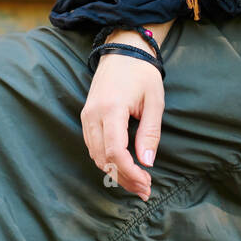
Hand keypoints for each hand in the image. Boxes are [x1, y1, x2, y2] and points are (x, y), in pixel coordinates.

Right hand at [80, 22, 172, 199]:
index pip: (115, 152)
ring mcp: (86, 116)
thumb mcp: (154, 101)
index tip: (146, 183)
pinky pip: (93, 146)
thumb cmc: (142, 74)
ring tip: (137, 182)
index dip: (130, 172)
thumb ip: (150, 132)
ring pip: (96, 155)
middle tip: (145, 189)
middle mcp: (93, 115)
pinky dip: (107, 161)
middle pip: (103, 159)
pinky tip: (123, 167)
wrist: (122, 50)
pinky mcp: (86, 116)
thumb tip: (147, 163)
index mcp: (111, 109)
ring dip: (115, 172)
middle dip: (124, 178)